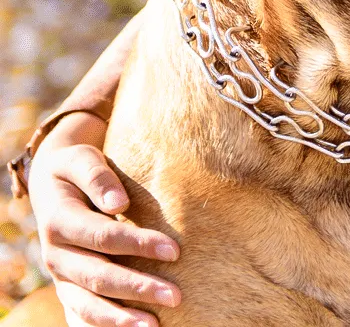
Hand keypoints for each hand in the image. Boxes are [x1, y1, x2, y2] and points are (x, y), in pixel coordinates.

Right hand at [28, 111, 180, 326]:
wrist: (52, 182)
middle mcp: (56, 254)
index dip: (138, 244)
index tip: (175, 250)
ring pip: (86, 303)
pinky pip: (82, 313)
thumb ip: (98, 177)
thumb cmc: (76, 167)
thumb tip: (118, 203)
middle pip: (97, 276)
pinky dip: (102, 325)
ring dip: (119, 319)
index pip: (103, 237)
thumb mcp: (81, 159)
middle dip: (136, 288)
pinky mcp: (68, 286)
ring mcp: (61, 275)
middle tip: (176, 296)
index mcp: (59, 221)